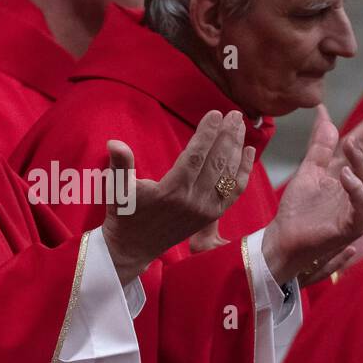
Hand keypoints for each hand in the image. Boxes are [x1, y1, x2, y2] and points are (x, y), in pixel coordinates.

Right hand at [102, 110, 255, 283]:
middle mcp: (193, 201)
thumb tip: (114, 142)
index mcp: (171, 191)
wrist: (133, 248)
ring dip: (236, 148)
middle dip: (228, 136)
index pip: (195, 156)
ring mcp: (205, 210)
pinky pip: (234, 190)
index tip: (215, 113)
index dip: (207, 133)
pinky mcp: (212, 216)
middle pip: (217, 162)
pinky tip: (248, 152)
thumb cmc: (125, 215)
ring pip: (228, 174)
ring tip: (240, 125)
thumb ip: (120, 164)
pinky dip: (244, 170)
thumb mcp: (118, 189)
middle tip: (234, 114)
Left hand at [262, 105, 362, 285]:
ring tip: (351, 144)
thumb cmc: (298, 209)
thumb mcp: (310, 170)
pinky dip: (355, 188)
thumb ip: (320, 145)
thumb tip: (324, 114)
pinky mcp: (354, 227)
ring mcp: (362, 213)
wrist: (282, 238)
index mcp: (357, 183)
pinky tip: (344, 173)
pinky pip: (361, 205)